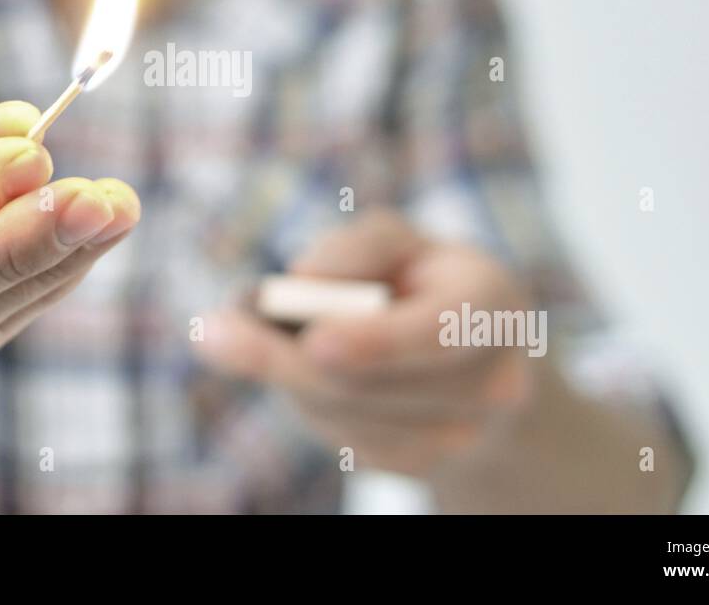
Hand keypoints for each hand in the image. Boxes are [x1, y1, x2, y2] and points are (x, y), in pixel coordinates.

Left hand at [195, 210, 536, 476]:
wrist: (469, 355)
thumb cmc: (420, 279)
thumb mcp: (398, 241)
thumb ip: (354, 248)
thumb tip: (299, 281)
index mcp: (492, 304)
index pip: (438, 330)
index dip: (377, 341)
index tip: (315, 341)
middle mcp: (494, 380)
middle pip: (369, 384)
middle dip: (285, 358)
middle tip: (213, 331)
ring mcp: (466, 436)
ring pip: (345, 415)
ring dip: (290, 376)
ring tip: (254, 338)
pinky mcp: (427, 466)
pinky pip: (346, 440)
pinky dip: (310, 405)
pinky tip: (303, 374)